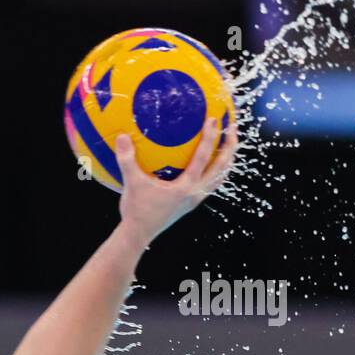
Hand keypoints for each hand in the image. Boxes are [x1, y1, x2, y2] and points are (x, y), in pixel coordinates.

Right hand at [114, 115, 235, 248]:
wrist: (138, 235)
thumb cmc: (135, 210)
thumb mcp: (132, 183)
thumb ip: (127, 160)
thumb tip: (121, 137)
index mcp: (185, 186)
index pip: (203, 157)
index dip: (210, 136)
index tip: (214, 119)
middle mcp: (195, 193)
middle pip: (222, 166)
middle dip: (231, 146)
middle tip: (233, 127)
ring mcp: (195, 200)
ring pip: (219, 177)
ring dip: (226, 159)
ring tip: (228, 144)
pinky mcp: (191, 204)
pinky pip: (209, 184)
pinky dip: (214, 171)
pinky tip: (208, 163)